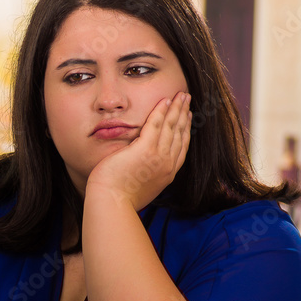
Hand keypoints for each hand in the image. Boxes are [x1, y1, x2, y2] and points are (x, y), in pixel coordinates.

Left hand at [86, 91, 191, 209]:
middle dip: (184, 115)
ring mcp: (158, 157)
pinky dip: (162, 111)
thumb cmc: (120, 199)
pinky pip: (156, 125)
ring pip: (171, 127)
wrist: (113, 205)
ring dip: (177, 108)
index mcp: (167, 174)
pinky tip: (165, 100)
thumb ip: (146, 175)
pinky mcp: (144, 150)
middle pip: (180, 134)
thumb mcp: (140, 188)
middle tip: (187, 100)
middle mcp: (167, 165)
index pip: (181, 147)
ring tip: (181, 95)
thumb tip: (141, 170)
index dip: (185, 130)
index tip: (187, 118)